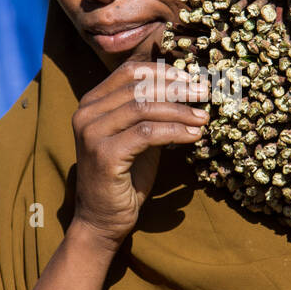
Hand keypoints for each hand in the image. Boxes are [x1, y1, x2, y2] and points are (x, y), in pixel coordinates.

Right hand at [70, 58, 209, 249]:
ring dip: (180, 111)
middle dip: (176, 88)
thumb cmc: (124, 177)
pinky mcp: (104, 154)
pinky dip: (175, 131)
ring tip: (202, 118)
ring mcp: (92, 133)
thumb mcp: (138, 136)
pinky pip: (147, 134)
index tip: (189, 77)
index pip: (129, 72)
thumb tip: (186, 89)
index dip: (162, 71)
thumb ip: (151, 112)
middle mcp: (86, 114)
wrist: (103, 218)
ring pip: (144, 109)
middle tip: (203, 92)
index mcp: (92, 103)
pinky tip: (194, 136)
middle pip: (139, 88)